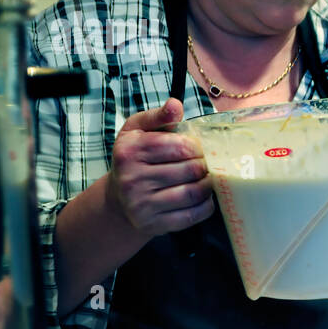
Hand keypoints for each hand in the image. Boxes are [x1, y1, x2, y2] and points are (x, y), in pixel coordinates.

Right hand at [105, 98, 214, 235]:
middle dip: (205, 166)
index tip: (199, 149)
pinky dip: (206, 206)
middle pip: (190, 169)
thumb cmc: (134, 160)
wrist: (118, 200)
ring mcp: (142, 204)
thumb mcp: (137, 132)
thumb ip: (157, 116)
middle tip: (208, 164)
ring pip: (193, 193)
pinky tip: (205, 198)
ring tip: (208, 179)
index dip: (198, 147)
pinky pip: (191, 215)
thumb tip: (175, 104)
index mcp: (130, 151)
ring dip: (208, 185)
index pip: (180, 146)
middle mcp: (132, 178)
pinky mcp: (153, 224)